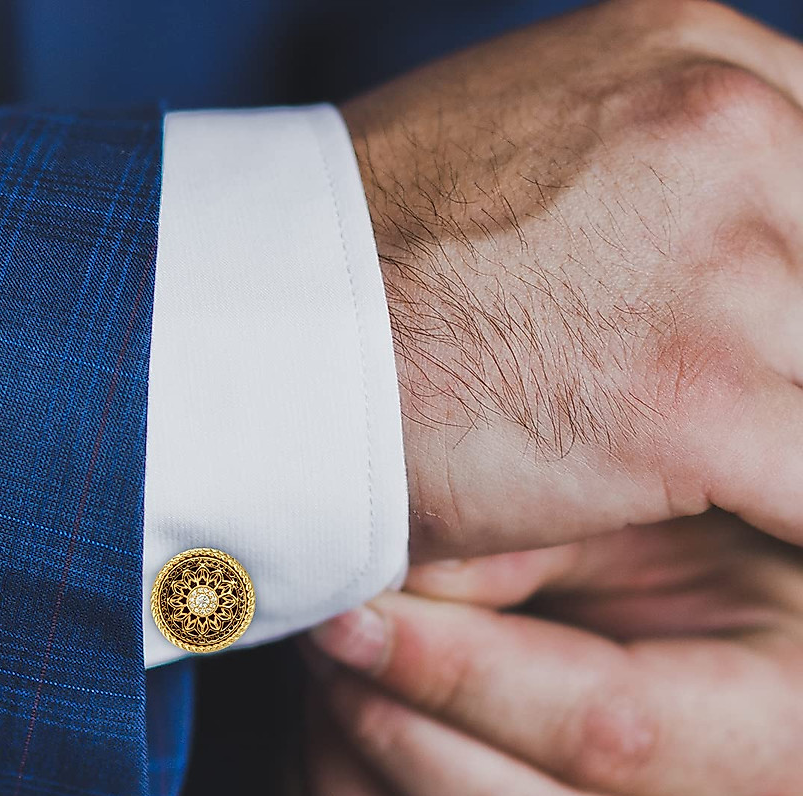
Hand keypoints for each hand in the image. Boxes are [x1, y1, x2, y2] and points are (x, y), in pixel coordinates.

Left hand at [302, 513, 802, 795]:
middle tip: (329, 652)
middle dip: (393, 734)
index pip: (599, 730)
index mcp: (796, 744)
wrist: (728, 695)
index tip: (351, 620)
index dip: (449, 672)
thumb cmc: (689, 590)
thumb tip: (395, 587)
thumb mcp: (640, 538)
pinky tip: (354, 769)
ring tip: (328, 705)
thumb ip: (529, 551)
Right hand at [341, 0, 802, 561]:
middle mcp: (720, 131)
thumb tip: (669, 269)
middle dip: (789, 363)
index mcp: (684, 65)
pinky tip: (757, 540)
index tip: (773, 352)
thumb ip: (625, 186)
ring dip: (782, 444)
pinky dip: (794, 524)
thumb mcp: (505, 166)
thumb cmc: (340, 276)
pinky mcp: (689, 399)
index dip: (798, 281)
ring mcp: (714, 262)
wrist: (239, 342)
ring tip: (721, 481)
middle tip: (748, 426)